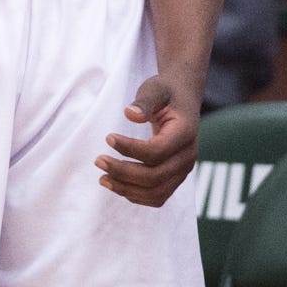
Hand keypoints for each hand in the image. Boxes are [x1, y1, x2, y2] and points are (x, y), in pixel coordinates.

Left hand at [98, 75, 197, 205]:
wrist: (181, 100)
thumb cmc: (165, 93)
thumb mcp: (155, 89)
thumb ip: (144, 101)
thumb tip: (130, 114)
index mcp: (185, 133)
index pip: (156, 151)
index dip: (130, 149)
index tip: (107, 137)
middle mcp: (188, 156)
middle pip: (155, 176)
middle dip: (123, 172)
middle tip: (98, 161)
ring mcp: (183, 171)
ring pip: (156, 192)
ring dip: (127, 188)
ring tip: (102, 178)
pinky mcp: (176, 178)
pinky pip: (158, 197)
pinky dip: (136, 196)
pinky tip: (117, 185)